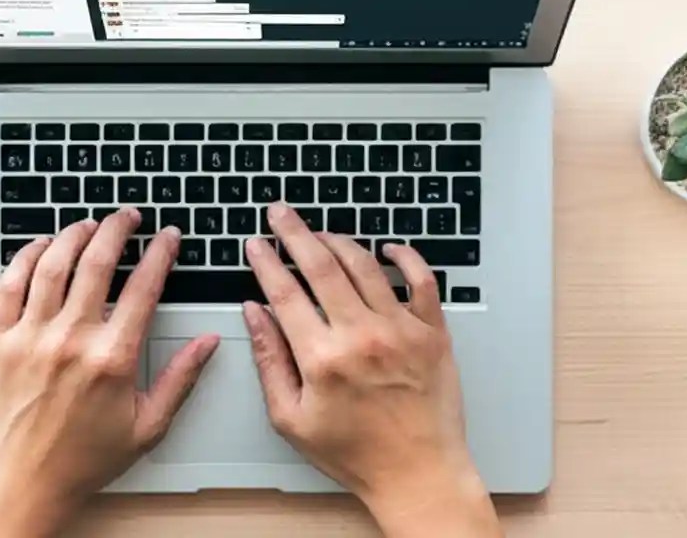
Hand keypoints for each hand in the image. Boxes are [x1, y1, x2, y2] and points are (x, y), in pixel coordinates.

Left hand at [0, 209, 219, 537]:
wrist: (21, 484)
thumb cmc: (82, 461)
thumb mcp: (147, 426)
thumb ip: (181, 378)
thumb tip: (208, 342)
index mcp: (111, 359)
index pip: (144, 286)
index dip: (160, 253)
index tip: (167, 237)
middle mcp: (70, 340)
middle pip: (97, 260)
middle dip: (118, 228)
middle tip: (128, 216)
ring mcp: (30, 337)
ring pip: (53, 263)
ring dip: (74, 234)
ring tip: (90, 224)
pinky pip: (10, 283)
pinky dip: (27, 256)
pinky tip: (42, 245)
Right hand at [242, 203, 500, 537]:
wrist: (418, 473)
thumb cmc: (355, 452)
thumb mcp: (291, 418)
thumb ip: (268, 361)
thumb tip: (253, 314)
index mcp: (322, 358)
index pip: (285, 293)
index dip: (266, 262)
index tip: (256, 243)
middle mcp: (362, 336)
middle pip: (322, 265)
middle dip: (295, 233)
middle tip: (281, 213)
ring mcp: (401, 330)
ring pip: (365, 264)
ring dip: (338, 240)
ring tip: (321, 231)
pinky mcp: (433, 333)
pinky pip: (421, 280)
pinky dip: (405, 256)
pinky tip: (387, 247)